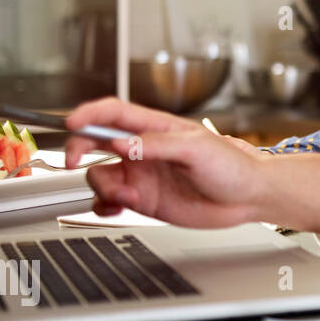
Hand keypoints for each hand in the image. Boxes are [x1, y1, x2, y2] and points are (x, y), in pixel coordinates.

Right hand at [64, 97, 269, 227]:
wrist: (246, 198)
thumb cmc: (232, 166)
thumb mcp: (198, 148)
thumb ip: (159, 144)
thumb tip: (123, 143)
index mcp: (157, 128)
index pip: (115, 113)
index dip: (90, 114)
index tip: (72, 123)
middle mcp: (143, 150)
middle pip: (96, 141)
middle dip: (78, 148)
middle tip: (74, 161)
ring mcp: (141, 175)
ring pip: (99, 175)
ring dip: (104, 187)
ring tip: (129, 197)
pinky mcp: (143, 199)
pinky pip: (109, 200)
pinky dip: (103, 204)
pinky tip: (116, 207)